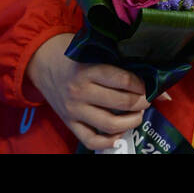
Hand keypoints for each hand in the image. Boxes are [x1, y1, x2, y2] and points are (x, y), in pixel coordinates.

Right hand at [25, 32, 150, 151]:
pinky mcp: (69, 123)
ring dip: (131, 122)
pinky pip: (91, 140)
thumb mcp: (94, 50)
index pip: (122, 80)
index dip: (141, 85)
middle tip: (147, 100)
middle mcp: (80, 91)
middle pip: (120, 102)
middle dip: (141, 102)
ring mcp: (74, 110)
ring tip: (138, 115)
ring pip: (109, 124)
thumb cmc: (74, 54)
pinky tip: (120, 134)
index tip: (149, 85)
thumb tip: (150, 77)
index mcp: (88, 69)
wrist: (43, 62)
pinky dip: (108, 141)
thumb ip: (118, 62)